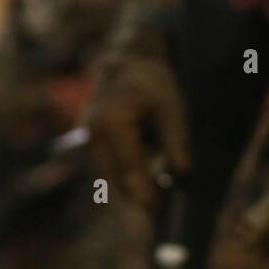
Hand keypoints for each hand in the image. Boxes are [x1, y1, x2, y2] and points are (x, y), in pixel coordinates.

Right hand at [86, 59, 189, 209]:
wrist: (129, 60)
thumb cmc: (153, 81)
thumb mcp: (171, 106)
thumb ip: (175, 139)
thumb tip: (182, 171)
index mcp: (112, 124)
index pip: (130, 172)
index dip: (146, 194)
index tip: (161, 209)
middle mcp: (93, 134)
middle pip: (114, 182)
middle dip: (136, 198)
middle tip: (160, 208)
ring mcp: (86, 138)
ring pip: (107, 179)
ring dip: (129, 190)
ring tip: (154, 196)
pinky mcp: (88, 141)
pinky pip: (106, 169)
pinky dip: (123, 177)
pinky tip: (143, 181)